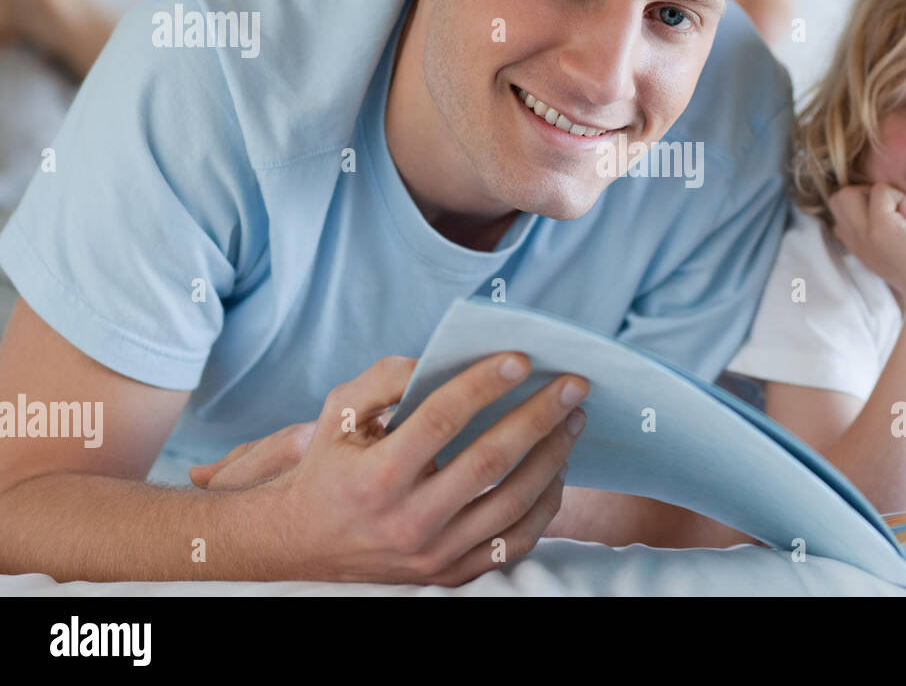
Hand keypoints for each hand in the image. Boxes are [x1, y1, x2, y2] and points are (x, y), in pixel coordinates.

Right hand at [201, 351, 587, 585]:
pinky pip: (514, 541)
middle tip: (574, 384)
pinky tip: (557, 468)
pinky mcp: (452, 573)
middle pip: (488, 462)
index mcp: (376, 476)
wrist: (305, 545)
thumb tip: (441, 360)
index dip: (482, 385)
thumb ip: (385, 379)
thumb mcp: (339, 415)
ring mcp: (434, 554)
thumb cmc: (331, 468)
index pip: (439, 421)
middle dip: (538, 417)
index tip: (521, 358)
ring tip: (574, 419)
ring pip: (512, 503)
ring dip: (552, 456)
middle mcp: (407, 521)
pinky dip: (545, 503)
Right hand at [827, 182, 905, 306]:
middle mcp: (856, 242)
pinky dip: (899, 196)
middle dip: (864, 194)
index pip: (841, 215)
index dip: (864, 206)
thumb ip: (888, 234)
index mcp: (860, 247)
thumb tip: (894, 209)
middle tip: (893, 212)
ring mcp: (863, 235)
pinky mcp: (879, 228)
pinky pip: (880, 190)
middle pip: (838, 199)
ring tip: (899, 214)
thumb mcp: (900, 251)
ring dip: (876, 193)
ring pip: (846, 193)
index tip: (892, 220)